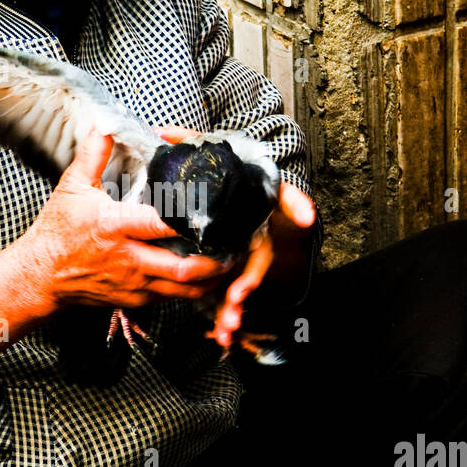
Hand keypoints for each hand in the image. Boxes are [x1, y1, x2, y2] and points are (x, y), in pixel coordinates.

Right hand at [21, 129, 231, 311]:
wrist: (41, 276)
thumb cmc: (58, 230)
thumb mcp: (72, 187)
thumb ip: (93, 154)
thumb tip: (106, 123)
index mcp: (115, 227)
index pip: (160, 224)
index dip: (190, 220)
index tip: (214, 211)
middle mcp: (128, 259)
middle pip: (182, 266)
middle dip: (215, 260)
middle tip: (237, 246)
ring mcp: (133, 283)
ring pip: (183, 289)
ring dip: (210, 279)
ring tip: (230, 263)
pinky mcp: (134, 299)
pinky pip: (171, 298)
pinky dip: (192, 289)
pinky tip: (206, 277)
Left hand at [154, 123, 316, 348]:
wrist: (219, 183)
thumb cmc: (213, 168)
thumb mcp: (201, 151)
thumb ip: (184, 141)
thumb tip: (160, 131)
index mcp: (254, 196)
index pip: (281, 196)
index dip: (296, 204)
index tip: (306, 217)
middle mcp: (255, 224)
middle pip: (261, 253)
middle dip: (251, 277)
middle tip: (239, 295)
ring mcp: (245, 247)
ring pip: (247, 278)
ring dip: (237, 304)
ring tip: (228, 326)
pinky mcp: (232, 264)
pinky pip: (232, 291)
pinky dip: (226, 313)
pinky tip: (221, 335)